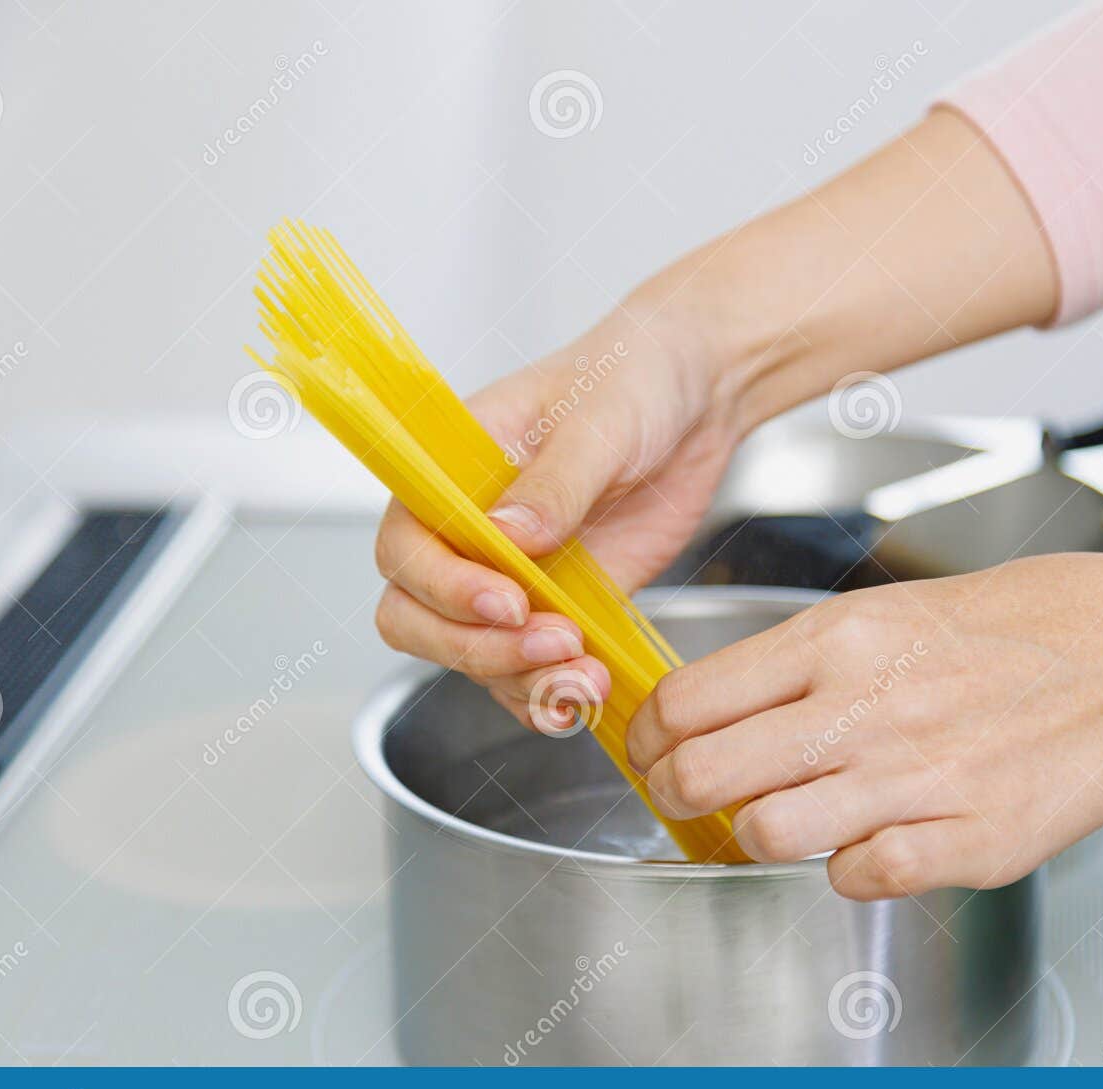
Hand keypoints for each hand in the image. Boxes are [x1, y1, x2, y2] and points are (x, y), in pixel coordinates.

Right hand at [373, 309, 743, 727]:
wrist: (696, 399)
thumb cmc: (632, 379)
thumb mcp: (598, 420)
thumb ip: (554, 482)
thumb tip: (505, 538)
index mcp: (449, 471)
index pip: (406, 545)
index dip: (444, 585)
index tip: (509, 599)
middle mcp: (465, 530)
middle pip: (419, 616)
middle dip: (480, 646)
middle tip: (556, 642)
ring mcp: (509, 575)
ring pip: (471, 655)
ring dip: (521, 679)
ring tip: (586, 678)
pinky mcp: (558, 606)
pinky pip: (527, 670)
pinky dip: (549, 694)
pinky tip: (587, 695)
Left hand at [626, 550, 1102, 897]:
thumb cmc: (1021, 625)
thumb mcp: (889, 610)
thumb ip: (801, 663)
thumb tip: (715, 712)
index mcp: (838, 639)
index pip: (685, 700)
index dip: (647, 738)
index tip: (649, 750)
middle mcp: (864, 706)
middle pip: (702, 773)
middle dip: (675, 794)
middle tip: (689, 798)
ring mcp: (915, 778)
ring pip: (765, 833)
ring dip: (756, 835)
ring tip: (783, 818)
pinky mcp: (968, 842)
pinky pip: (856, 878)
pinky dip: (850, 868)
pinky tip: (873, 838)